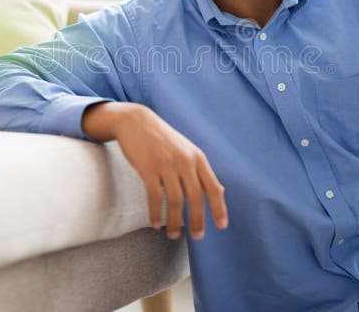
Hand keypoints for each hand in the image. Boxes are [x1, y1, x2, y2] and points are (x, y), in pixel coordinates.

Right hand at [82, 102, 228, 240]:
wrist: (136, 121)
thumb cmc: (163, 140)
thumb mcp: (187, 150)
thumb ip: (201, 171)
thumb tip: (220, 191)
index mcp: (197, 158)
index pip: (213, 187)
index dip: (219, 208)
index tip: (222, 225)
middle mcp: (185, 161)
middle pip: (195, 197)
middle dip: (197, 220)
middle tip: (197, 236)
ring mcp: (166, 164)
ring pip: (175, 200)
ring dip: (174, 222)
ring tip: (172, 234)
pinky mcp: (148, 168)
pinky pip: (154, 197)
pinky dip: (156, 213)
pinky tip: (155, 223)